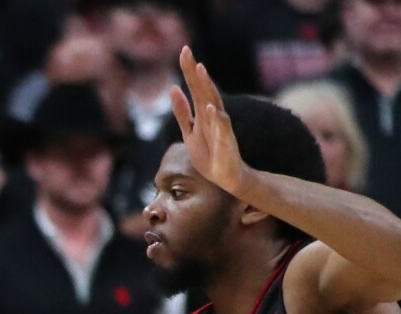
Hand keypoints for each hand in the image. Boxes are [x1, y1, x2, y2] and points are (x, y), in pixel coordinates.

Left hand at [170, 47, 246, 193]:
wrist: (226, 177)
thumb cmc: (209, 154)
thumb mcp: (189, 131)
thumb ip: (182, 112)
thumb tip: (173, 88)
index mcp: (203, 113)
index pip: (195, 87)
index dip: (188, 70)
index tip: (183, 50)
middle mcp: (212, 116)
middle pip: (203, 89)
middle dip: (194, 72)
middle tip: (187, 51)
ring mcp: (220, 127)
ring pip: (213, 102)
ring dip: (207, 87)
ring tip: (199, 69)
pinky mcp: (226, 142)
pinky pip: (222, 128)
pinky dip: (216, 118)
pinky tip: (210, 108)